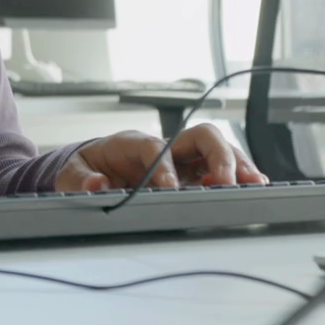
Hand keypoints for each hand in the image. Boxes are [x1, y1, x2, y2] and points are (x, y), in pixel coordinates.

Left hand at [54, 124, 267, 191]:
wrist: (90, 168)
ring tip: (253, 183)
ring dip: (236, 164)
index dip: (164, 166)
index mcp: (132, 143)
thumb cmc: (86, 167)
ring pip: (217, 150)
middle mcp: (164, 146)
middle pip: (199, 136)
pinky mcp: (193, 175)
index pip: (154, 147)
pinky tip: (251, 187)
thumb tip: (96, 184)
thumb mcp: (72, 174)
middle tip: (222, 181)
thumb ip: (80, 180)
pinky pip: (221, 169)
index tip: (170, 188)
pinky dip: (238, 176)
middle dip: (216, 155)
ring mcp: (182, 159)